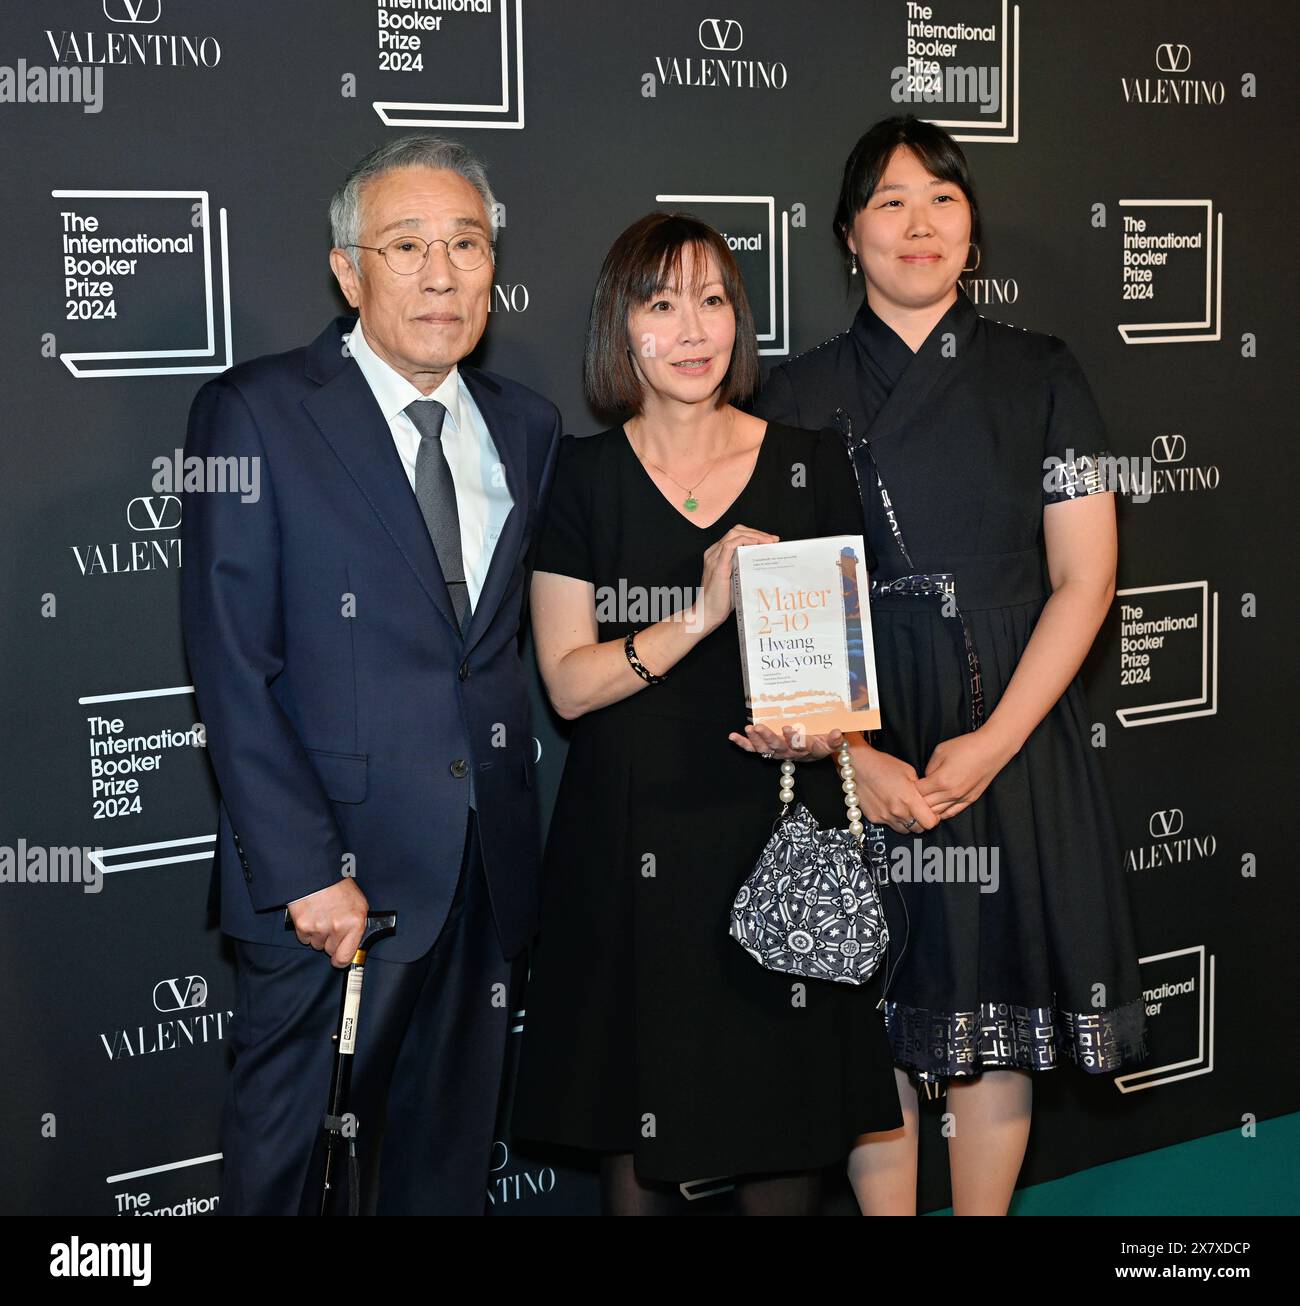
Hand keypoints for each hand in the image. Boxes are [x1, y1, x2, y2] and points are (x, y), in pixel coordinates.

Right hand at [288, 877, 368, 967]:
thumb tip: (354, 945)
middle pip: (330, 951)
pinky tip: (311, 915)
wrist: (317, 873)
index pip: (345, 957)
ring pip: (317, 944)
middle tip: (330, 924)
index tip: (338, 958)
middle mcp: (338, 927)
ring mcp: (319, 927)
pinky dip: (306, 930)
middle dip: (330, 941)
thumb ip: (357, 926)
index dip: (340, 959)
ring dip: (318, 935)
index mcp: (355, 923)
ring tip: (321, 916)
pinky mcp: (303, 926)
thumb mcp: (359, 904)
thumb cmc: (339, 887)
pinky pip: (304, 938)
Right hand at [695, 524, 778, 633]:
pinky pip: (729, 545)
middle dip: (757, 532)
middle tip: (773, 540)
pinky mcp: (718, 566)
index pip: (736, 536)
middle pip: (736, 531)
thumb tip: (764, 563)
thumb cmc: (721, 601)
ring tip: (768, 542)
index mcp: (717, 555)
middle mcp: (713, 553)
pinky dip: (744, 541)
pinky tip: (756, 545)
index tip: (770, 541)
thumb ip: (744, 568)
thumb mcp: (735, 580)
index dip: (754, 534)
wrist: (708, 614)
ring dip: (754, 535)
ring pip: (734, 534)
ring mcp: (714, 558)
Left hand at [729, 722, 843, 761]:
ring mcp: (776, 751)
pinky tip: (732, 737)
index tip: (787, 728)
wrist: (815, 751)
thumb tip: (838, 732)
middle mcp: (789, 753)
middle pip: (778, 747)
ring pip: (764, 749)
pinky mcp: (767, 750)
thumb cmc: (823, 743)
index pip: (800, 745)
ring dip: (755, 740)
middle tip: (758, 727)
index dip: (793, 738)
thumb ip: (835, 740)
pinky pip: (753, 749)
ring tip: (748, 729)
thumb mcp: (831, 742)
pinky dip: (743, 744)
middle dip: (767, 737)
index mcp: (805, 749)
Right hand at [851, 745, 941, 834]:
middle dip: (921, 822)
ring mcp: (885, 817)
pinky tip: (889, 807)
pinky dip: (892, 819)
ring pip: (904, 830)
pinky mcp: (874, 818)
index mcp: (909, 799)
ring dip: (907, 823)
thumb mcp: (909, 771)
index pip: (930, 823)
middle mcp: (897, 811)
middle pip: (918, 829)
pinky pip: (889, 825)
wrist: (858, 766)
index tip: (932, 813)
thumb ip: (920, 789)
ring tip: (904, 809)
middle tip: (919, 811)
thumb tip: (925, 799)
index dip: (933, 818)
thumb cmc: (882, 765)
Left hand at [916, 728, 1013, 819]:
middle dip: (917, 801)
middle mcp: (951, 793)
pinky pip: (951, 813)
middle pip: (926, 806)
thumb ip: (929, 768)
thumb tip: (925, 779)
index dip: (910, 789)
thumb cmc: (967, 747)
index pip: (918, 793)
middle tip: (911, 797)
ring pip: (938, 812)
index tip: (907, 786)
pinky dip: (941, 813)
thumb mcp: (940, 751)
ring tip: (921, 804)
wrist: (991, 749)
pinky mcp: (970, 800)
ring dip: (928, 809)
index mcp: (941, 780)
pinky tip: (936, 809)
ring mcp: (961, 798)